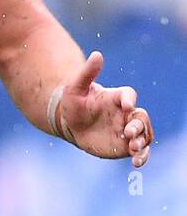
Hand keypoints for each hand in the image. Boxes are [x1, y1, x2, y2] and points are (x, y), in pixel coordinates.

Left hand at [54, 51, 153, 167]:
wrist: (71, 123)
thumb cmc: (74, 103)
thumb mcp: (76, 87)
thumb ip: (87, 72)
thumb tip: (97, 54)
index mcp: (116, 97)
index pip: (129, 95)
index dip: (129, 99)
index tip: (126, 106)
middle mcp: (126, 113)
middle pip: (141, 117)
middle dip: (138, 125)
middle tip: (128, 132)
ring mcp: (127, 129)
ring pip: (144, 135)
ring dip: (143, 142)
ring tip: (134, 148)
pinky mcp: (126, 145)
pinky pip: (141, 151)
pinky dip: (143, 156)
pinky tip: (137, 161)